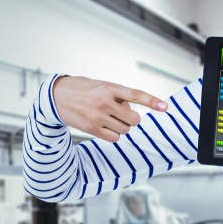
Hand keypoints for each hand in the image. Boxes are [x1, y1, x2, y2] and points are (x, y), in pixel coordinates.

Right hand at [52, 76, 167, 142]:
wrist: (57, 97)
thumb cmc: (83, 90)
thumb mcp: (102, 85)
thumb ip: (119, 96)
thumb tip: (131, 112)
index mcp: (110, 88)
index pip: (136, 95)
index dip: (153, 101)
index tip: (165, 107)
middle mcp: (105, 102)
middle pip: (134, 120)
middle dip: (131, 119)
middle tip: (121, 114)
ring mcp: (98, 116)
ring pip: (125, 130)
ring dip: (121, 127)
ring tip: (108, 118)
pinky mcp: (92, 129)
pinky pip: (115, 138)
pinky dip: (114, 135)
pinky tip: (104, 127)